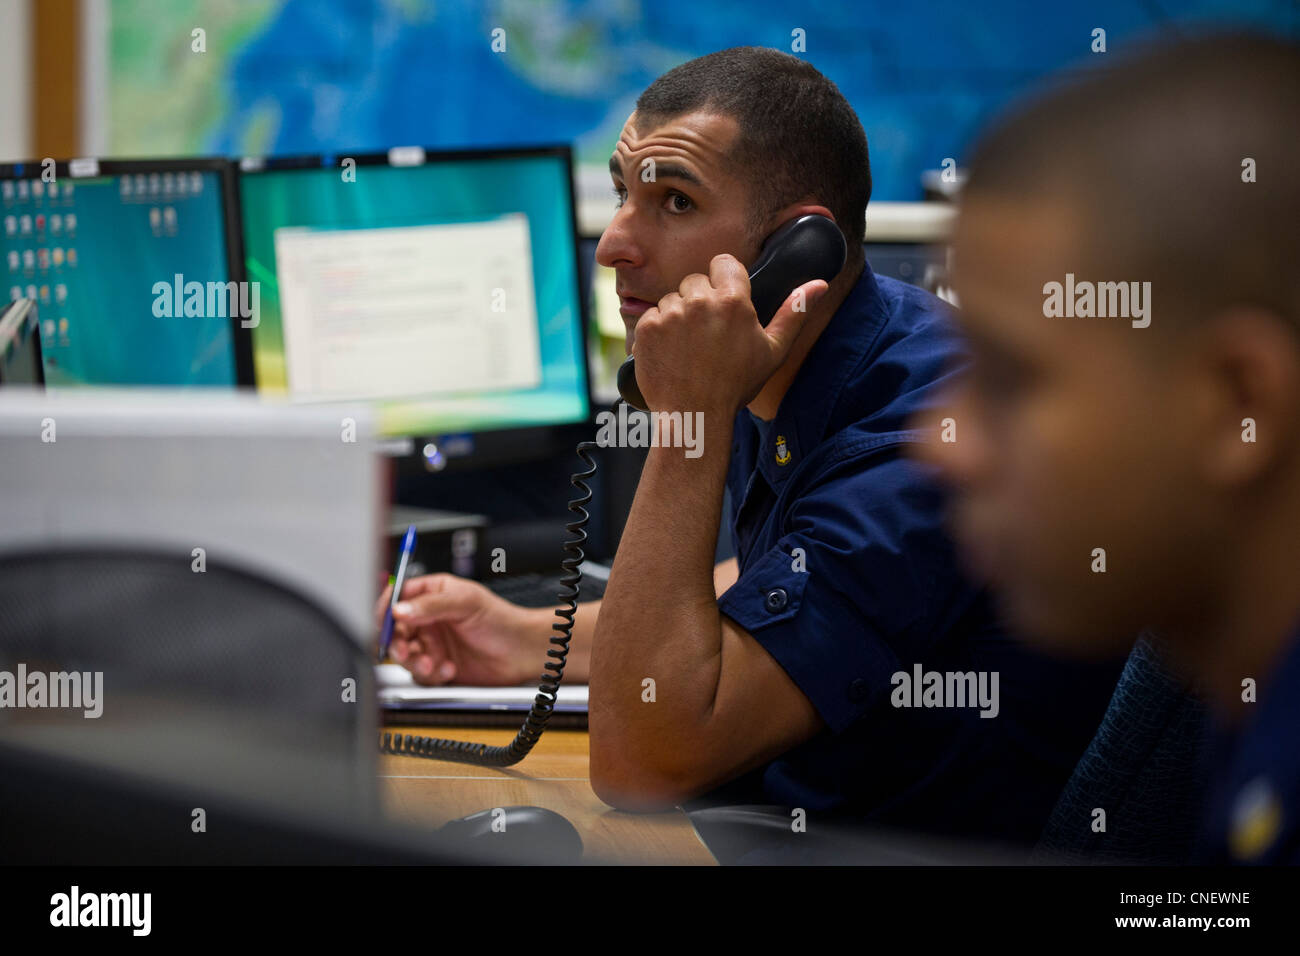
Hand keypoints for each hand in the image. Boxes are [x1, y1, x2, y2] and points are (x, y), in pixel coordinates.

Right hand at [375, 574, 539, 685]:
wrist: (521, 653)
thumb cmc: (501, 620)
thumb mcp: (466, 603)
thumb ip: (431, 605)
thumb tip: (399, 610)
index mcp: (432, 593)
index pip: (397, 597)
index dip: (387, 609)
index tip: (385, 622)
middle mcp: (428, 618)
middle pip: (394, 630)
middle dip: (396, 642)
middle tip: (404, 651)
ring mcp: (431, 643)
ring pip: (404, 655)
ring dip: (414, 661)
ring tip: (431, 663)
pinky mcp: (437, 666)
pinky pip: (420, 674)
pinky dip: (431, 674)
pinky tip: (449, 669)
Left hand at [632, 254, 827, 413]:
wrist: (694, 416)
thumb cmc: (735, 385)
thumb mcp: (773, 351)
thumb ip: (794, 313)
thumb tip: (819, 284)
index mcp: (733, 301)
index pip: (723, 263)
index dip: (723, 280)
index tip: (723, 301)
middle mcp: (700, 301)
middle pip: (695, 281)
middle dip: (700, 300)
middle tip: (706, 334)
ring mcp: (670, 313)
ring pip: (672, 298)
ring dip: (678, 316)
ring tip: (688, 347)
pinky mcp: (647, 328)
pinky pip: (652, 316)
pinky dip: (658, 332)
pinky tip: (671, 353)